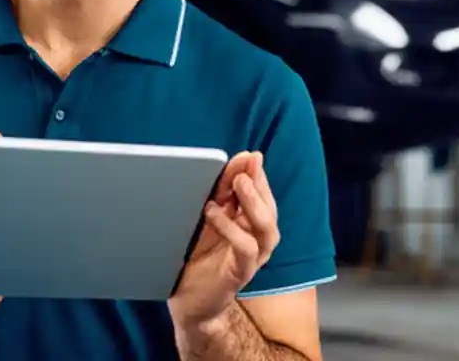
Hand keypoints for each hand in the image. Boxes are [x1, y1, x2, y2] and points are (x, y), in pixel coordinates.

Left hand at [167, 151, 280, 328]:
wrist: (189, 302)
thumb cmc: (196, 258)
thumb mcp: (205, 221)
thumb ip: (217, 196)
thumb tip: (227, 166)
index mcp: (248, 225)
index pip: (259, 195)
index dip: (255, 174)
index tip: (249, 155)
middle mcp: (256, 241)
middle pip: (269, 209)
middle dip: (259, 184)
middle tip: (248, 164)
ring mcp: (251, 259)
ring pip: (267, 229)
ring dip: (254, 203)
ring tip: (239, 182)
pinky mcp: (239, 274)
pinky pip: (245, 249)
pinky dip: (232, 228)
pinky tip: (214, 213)